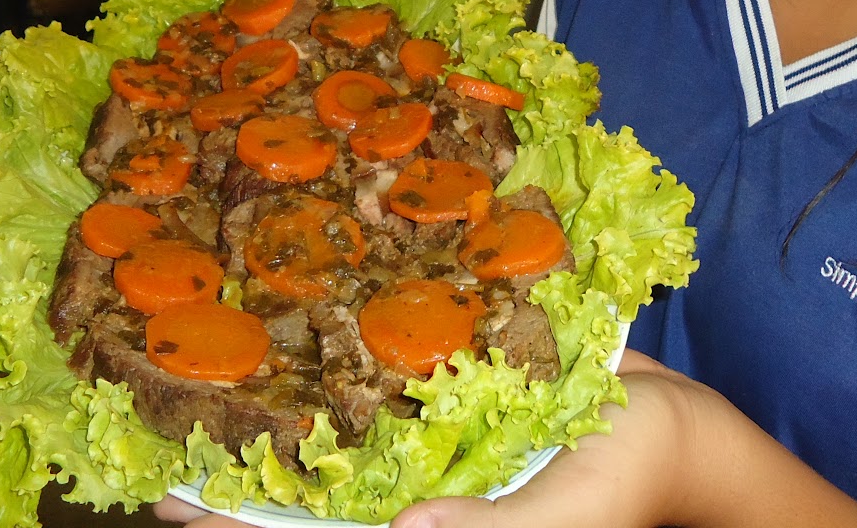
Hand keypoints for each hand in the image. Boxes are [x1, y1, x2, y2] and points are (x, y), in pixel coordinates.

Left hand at [148, 353, 708, 527]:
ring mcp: (439, 451)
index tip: (179, 509)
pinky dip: (346, 379)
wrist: (690, 429)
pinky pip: (392, 394)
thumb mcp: (570, 519)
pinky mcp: (462, 404)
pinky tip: (308, 346)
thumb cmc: (636, 482)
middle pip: (313, 498)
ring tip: (212, 392)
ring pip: (341, 446)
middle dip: (244, 482)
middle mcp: (423, 495)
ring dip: (281, 427)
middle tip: (166, 450)